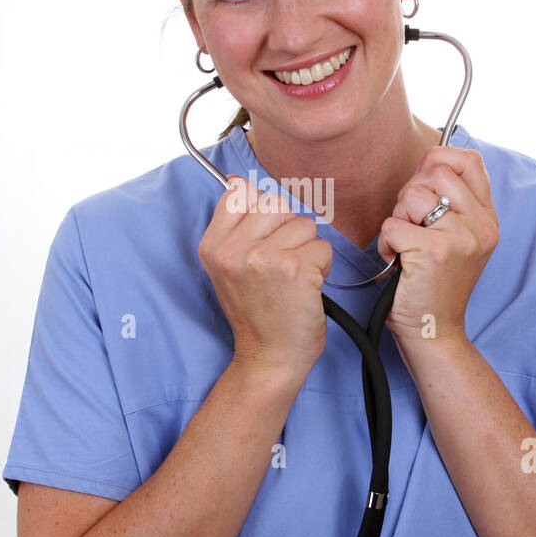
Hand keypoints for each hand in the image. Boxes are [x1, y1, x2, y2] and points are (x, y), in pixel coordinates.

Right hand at [198, 175, 333, 379]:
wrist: (269, 358)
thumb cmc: (256, 312)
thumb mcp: (228, 267)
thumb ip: (234, 225)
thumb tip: (236, 179)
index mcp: (213, 246)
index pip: (240, 191)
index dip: (261, 210)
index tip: (263, 237)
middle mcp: (233, 250)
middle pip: (275, 202)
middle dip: (288, 229)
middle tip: (281, 263)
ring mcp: (263, 259)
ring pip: (303, 223)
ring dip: (307, 249)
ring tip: (293, 278)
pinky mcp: (294, 270)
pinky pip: (322, 246)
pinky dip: (322, 266)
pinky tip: (306, 288)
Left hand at [376, 146, 498, 353]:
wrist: (434, 331)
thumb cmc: (435, 284)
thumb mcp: (456, 238)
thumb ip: (448, 200)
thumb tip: (425, 160)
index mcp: (487, 219)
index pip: (470, 161)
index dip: (439, 160)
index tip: (423, 183)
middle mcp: (480, 225)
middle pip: (435, 172)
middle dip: (411, 195)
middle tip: (412, 227)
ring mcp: (460, 237)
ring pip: (412, 195)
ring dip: (397, 219)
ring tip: (405, 246)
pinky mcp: (434, 251)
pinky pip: (392, 224)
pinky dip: (385, 243)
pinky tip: (396, 262)